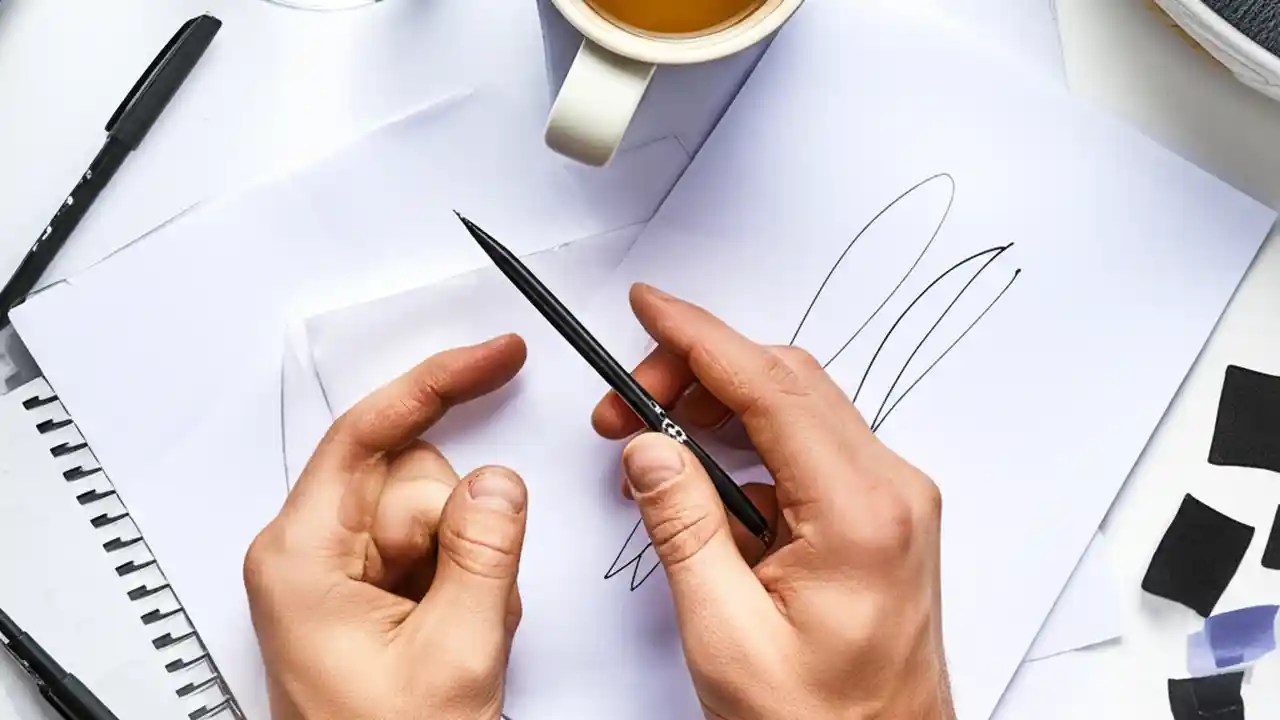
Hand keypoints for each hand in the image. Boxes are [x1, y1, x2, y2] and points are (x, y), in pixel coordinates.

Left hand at [245, 335, 529, 719]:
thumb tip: (499, 480)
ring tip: (459, 629)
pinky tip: (456, 630)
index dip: (437, 384)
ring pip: (437, 512)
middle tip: (463, 596)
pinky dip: (466, 582)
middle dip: (458, 525)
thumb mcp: (452, 655)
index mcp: (303, 555)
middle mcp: (313, 553)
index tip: (491, 357)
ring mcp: (343, 574)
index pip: (370, 435)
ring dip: (469, 563)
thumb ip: (484, 552)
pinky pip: (440, 549)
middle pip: (414, 476)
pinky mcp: (369, 593)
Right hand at [593, 285, 954, 719]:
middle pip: (784, 384)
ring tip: (647, 438)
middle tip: (624, 400)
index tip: (648, 307)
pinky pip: (806, 454)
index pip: (769, 387)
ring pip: (795, 412)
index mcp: (861, 513)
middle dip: (696, 373)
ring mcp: (889, 502)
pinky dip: (746, 451)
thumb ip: (682, 527)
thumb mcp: (726, 634)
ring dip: (717, 410)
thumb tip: (648, 448)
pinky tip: (699, 485)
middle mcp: (890, 492)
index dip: (698, 338)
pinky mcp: (876, 518)